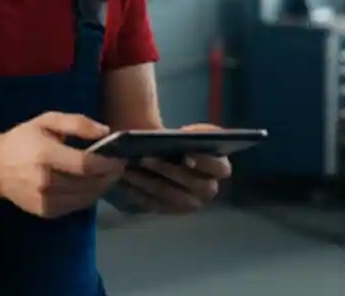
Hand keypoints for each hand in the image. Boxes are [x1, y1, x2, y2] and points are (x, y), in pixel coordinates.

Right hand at [0, 112, 125, 218]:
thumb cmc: (23, 140)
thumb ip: (76, 123)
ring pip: (86, 198)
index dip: (108, 163)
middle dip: (109, 176)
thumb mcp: (47, 120)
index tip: (121, 157)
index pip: (85, 165)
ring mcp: (45, 201)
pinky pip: (76, 206)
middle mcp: (45, 182)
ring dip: (102, 187)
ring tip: (108, 174)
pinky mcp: (46, 213)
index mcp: (45, 155)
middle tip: (119, 166)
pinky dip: (88, 196)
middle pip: (89, 184)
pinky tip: (90, 184)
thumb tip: (105, 132)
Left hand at [114, 124, 232, 214]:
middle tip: (145, 157)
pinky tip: (124, 183)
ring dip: (148, 182)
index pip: (220, 168)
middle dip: (169, 171)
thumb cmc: (177, 142)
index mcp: (219, 168)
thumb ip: (196, 134)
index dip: (205, 162)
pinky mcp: (169, 211)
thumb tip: (189, 137)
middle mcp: (208, 190)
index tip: (186, 155)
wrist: (162, 154)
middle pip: (194, 185)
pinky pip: (154, 205)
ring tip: (129, 168)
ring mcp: (189, 204)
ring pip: (171, 196)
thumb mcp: (189, 133)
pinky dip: (138, 193)